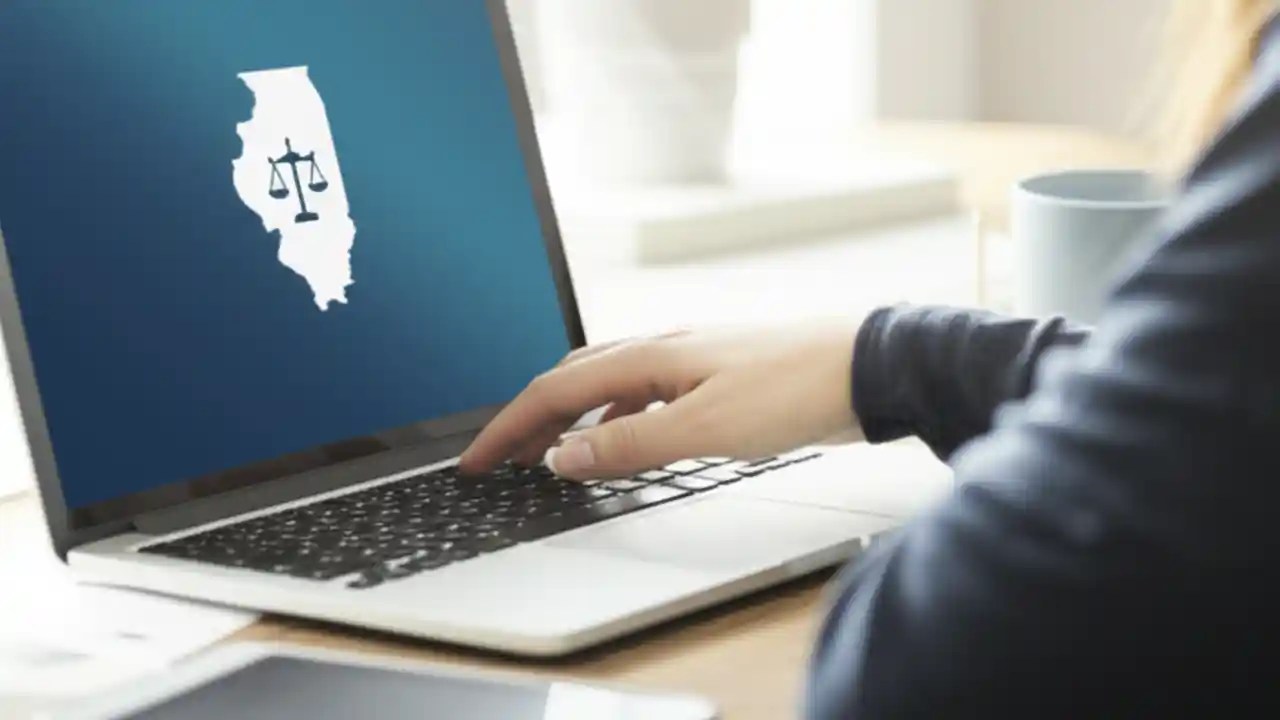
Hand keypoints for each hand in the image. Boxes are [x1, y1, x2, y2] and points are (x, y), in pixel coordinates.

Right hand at [459, 322, 863, 479]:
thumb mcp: (702, 428)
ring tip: (546, 453)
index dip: (510, 427)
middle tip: (499, 457)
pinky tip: (620, 442)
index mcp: (650, 354)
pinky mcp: (713, 380)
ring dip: (569, 420)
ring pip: (606, 388)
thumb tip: (562, 457)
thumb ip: (628, 445)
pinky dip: (613, 421)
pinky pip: (642, 397)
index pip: (556, 390)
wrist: (867, 369)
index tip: (477, 459)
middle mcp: (662, 350)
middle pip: (572, 381)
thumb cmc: (795, 387)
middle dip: (528, 419)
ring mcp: (688, 362)